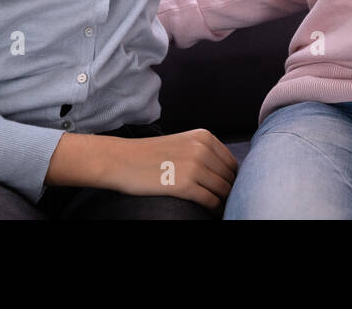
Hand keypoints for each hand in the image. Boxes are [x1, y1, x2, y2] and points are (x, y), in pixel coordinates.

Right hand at [94, 129, 238, 211]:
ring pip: (223, 190)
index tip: (227, 189)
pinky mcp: (185, 184)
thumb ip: (202, 152)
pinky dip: (214, 209)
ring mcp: (195, 166)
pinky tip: (210, 213)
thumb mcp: (181, 143)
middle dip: (229, 191)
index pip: (231, 162)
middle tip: (225, 202)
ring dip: (223, 202)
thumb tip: (223, 172)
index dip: (231, 178)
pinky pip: (210, 200)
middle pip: (229, 176)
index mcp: (203, 137)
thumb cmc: (148, 154)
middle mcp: (202, 148)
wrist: (120, 160)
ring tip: (219, 209)